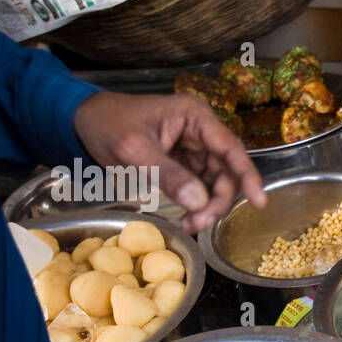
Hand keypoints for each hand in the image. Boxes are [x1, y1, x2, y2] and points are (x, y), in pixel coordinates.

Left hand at [73, 91, 265, 233]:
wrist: (83, 123)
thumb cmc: (107, 125)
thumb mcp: (134, 150)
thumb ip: (168, 175)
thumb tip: (199, 201)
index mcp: (195, 117)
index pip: (231, 148)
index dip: (248, 176)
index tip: (259, 202)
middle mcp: (201, 131)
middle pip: (226, 170)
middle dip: (217, 200)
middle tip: (199, 224)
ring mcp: (194, 147)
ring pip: (216, 182)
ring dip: (208, 206)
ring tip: (190, 225)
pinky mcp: (184, 162)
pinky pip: (200, 186)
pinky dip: (197, 204)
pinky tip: (188, 218)